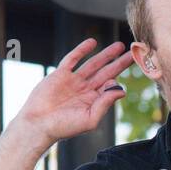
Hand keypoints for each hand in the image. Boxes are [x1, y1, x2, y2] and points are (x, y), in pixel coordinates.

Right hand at [16, 39, 134, 145]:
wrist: (38, 124)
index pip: (110, 87)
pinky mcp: (60, 74)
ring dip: (105, 55)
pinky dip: (82, 50)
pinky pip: (73, 59)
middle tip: (132, 53)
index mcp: (93, 102)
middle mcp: (85, 90)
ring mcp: (73, 81)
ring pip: (93, 64)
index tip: (118, 82)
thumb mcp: (90, 119)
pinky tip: (92, 42)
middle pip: (106, 73)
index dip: (117, 81)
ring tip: (118, 46)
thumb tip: (122, 89)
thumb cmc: (64, 127)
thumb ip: (105, 104)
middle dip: (119, 63)